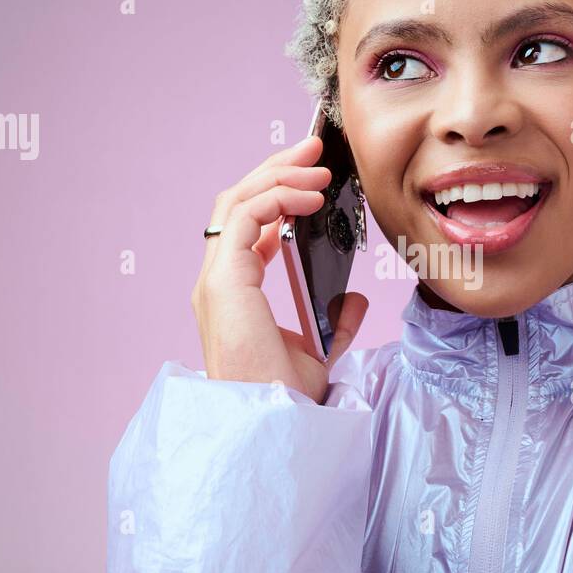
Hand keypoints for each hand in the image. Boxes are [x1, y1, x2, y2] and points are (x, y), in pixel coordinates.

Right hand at [190, 135, 368, 403]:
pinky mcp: (224, 281)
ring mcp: (217, 279)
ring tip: (317, 166)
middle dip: (277, 168)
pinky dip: (277, 197)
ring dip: (278, 175)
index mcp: (234, 291)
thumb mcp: (319, 351)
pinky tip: (310, 197)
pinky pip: (246, 218)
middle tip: (314, 148)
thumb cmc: (283, 398)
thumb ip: (333, 321)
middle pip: (239, 203)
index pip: (247, 225)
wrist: (272, 423)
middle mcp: (219, 280)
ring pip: (237, 201)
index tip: (314, 177)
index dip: (277, 193)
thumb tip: (355, 297)